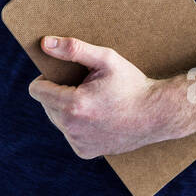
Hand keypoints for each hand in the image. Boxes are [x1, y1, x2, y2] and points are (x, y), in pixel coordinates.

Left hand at [28, 36, 189, 157]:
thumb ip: (73, 49)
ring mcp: (78, 143)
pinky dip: (77, 125)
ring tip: (92, 101)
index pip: (37, 91)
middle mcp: (72, 129)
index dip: (47, 79)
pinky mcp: (85, 152)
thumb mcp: (106, 59)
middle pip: (46, 105)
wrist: (157, 114)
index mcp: (73, 105)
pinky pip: (69, 133)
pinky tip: (97, 117)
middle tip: (84, 87)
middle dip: (59, 94)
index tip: (64, 75)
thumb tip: (45, 43)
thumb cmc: (132, 84)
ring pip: (57, 120)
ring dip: (67, 109)